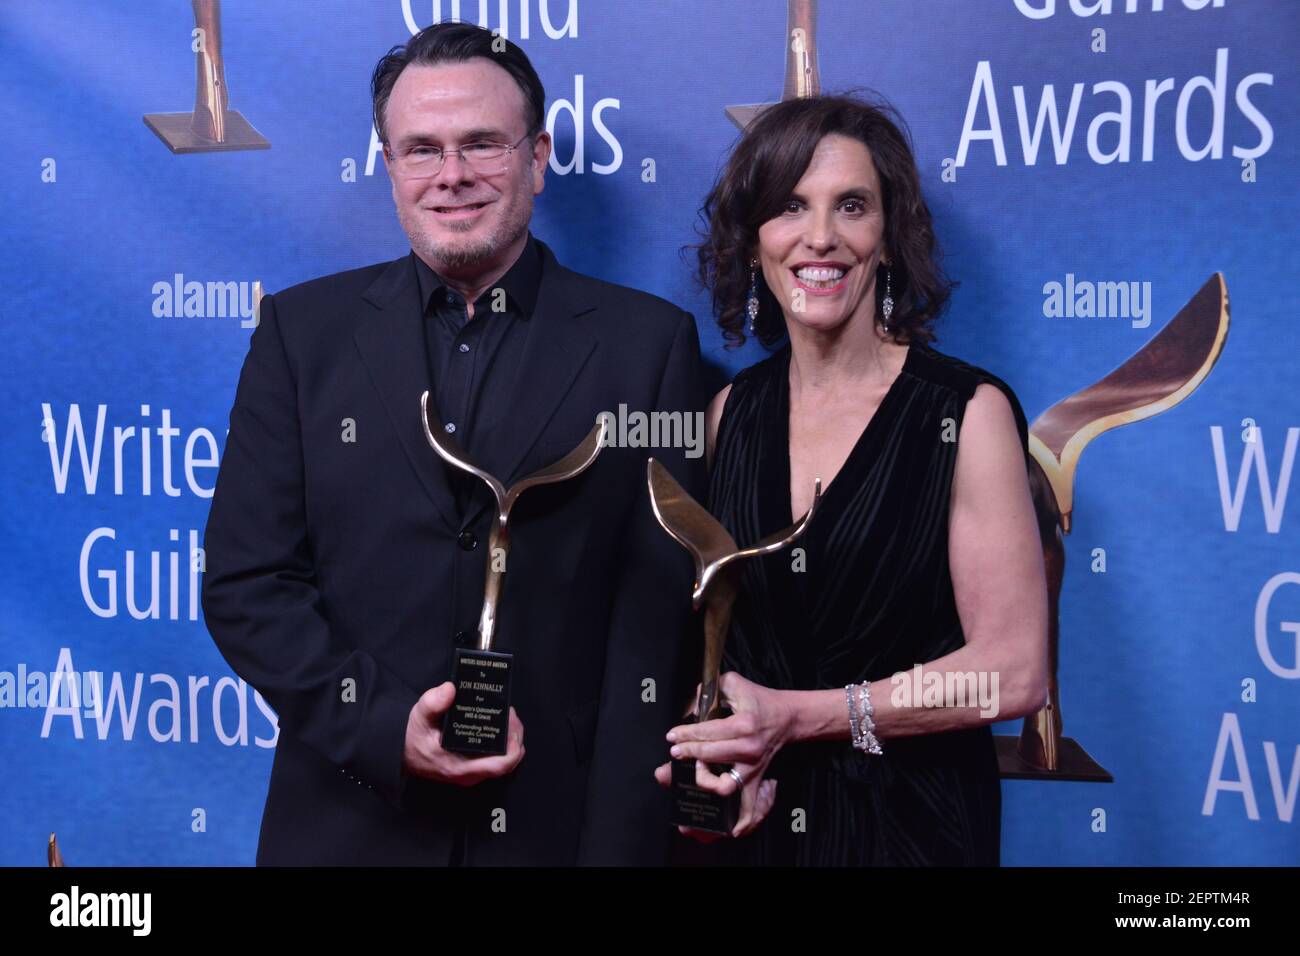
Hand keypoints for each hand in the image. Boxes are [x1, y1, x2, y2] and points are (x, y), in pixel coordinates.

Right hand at [402, 681, 524, 786]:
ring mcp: (473, 772)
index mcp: (461, 767)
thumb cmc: (413, 737)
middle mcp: (470, 774)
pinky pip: (496, 757)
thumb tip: (450, 689)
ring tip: (507, 714)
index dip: (513, 746)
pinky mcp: (473, 766)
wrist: (403, 752)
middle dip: (515, 736)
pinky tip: (499, 723)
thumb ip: (432, 703)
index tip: (511, 722)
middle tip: (510, 712)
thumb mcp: (419, 717)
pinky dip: (503, 741)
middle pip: (508, 762)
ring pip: (504, 760)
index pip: (500, 766)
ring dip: (511, 738)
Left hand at [652, 672, 792, 839]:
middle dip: (687, 754)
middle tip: (675, 751)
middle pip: (710, 756)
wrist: (787, 718)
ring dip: (705, 782)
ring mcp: (753, 768)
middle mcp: (748, 749)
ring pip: (724, 786)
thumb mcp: (735, 684)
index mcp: (744, 725)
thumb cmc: (759, 700)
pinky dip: (742, 822)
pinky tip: (728, 829)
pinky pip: (750, 808)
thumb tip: (690, 707)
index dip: (686, 734)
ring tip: (696, 772)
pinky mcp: (756, 779)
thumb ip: (710, 689)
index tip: (671, 736)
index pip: (708, 732)